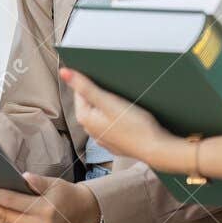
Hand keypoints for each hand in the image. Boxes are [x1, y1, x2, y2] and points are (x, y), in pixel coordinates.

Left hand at [58, 67, 181, 168]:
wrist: (157, 149)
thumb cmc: (135, 126)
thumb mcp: (108, 101)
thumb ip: (85, 87)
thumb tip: (64, 72)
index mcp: (84, 119)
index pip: (79, 92)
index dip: (92, 82)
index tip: (105, 78)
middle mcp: (90, 130)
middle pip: (91, 103)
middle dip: (101, 94)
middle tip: (117, 89)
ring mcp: (103, 138)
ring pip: (103, 115)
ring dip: (110, 106)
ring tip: (125, 103)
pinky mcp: (116, 143)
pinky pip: (113, 125)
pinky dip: (118, 119)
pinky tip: (130, 117)